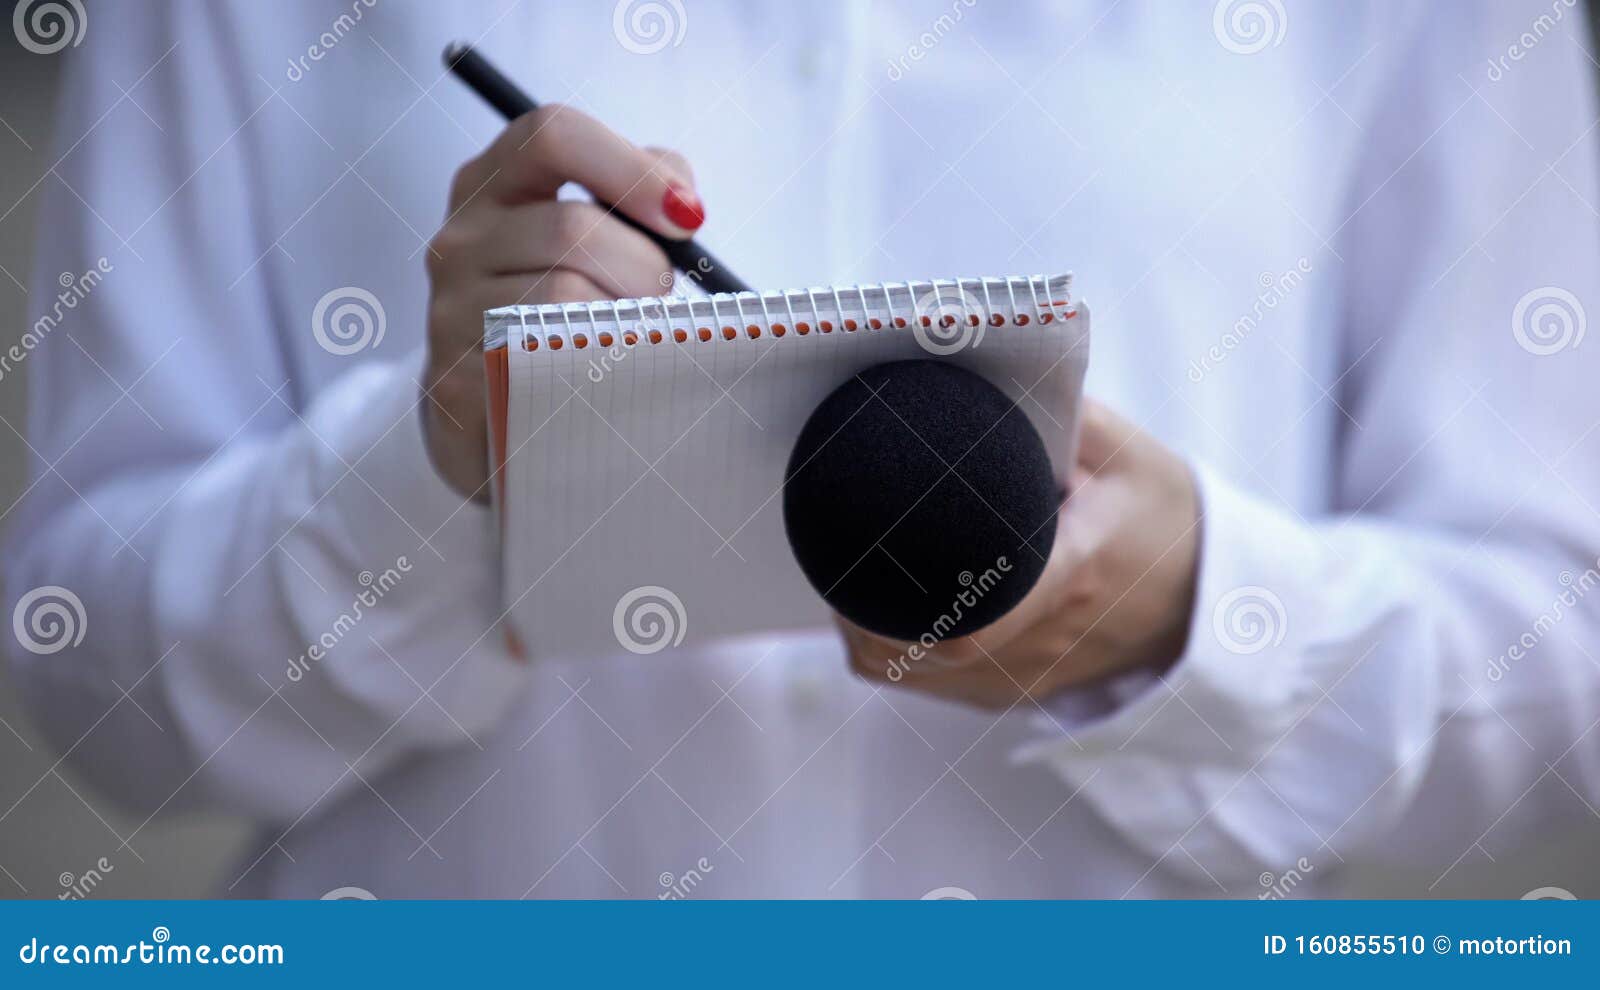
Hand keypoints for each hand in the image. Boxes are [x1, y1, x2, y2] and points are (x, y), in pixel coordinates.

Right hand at [422, 105, 705, 499]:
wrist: (501, 409)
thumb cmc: (568, 307)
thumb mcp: (601, 234)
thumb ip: (644, 192)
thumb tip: (682, 206)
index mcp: (494, 184)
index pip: (553, 134)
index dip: (631, 169)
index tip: (687, 218)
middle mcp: (460, 238)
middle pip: (573, 228)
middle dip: (644, 269)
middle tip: (660, 302)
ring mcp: (450, 310)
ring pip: (564, 297)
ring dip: (625, 323)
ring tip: (631, 339)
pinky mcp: (456, 381)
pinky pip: (548, 361)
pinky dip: (596, 366)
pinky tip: (602, 376)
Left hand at [837, 398, 1200, 709]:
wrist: (1207, 600)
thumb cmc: (1161, 516)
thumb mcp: (1124, 451)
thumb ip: (1058, 411)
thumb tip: (985, 366)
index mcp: (1073, 573)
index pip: (974, 615)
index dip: (901, 601)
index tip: (860, 557)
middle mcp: (1045, 639)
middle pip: (925, 649)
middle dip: (864, 608)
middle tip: (839, 554)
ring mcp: (1027, 678)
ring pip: (916, 675)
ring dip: (871, 631)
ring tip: (854, 577)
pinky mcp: (1016, 695)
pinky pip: (933, 686)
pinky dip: (898, 653)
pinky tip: (887, 611)